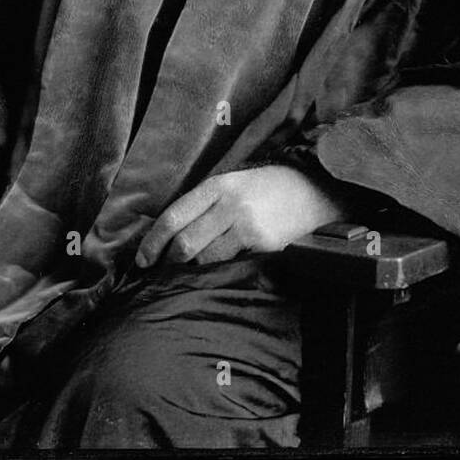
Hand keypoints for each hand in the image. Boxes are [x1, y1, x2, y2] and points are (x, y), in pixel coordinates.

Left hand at [135, 166, 352, 268]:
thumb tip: (174, 234)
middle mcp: (229, 203)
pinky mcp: (263, 244)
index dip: (153, 241)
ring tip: (189, 276)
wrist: (316, 192)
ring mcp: (246, 224)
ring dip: (193, 271)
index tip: (143, 259)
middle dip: (169, 262)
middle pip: (184, 241)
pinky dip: (219, 273)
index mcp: (218, 186)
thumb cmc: (271, 189)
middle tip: (162, 273)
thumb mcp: (237, 183)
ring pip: (205, 258)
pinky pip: (230, 265)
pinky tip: (218, 275)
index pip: (174, 216)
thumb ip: (208, 203)